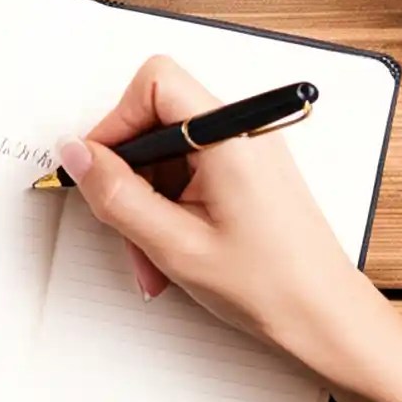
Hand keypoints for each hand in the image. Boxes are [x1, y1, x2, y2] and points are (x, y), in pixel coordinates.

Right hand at [58, 56, 373, 359]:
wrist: (324, 318)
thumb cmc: (271, 285)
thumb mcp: (174, 243)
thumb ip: (117, 194)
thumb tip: (77, 155)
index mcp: (229, 135)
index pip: (155, 83)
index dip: (116, 122)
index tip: (101, 168)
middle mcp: (240, 130)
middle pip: (155, 120)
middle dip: (129, 174)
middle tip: (124, 223)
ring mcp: (244, 151)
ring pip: (166, 153)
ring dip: (146, 202)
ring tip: (152, 255)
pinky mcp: (243, 172)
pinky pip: (186, 173)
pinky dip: (167, 208)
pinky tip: (170, 249)